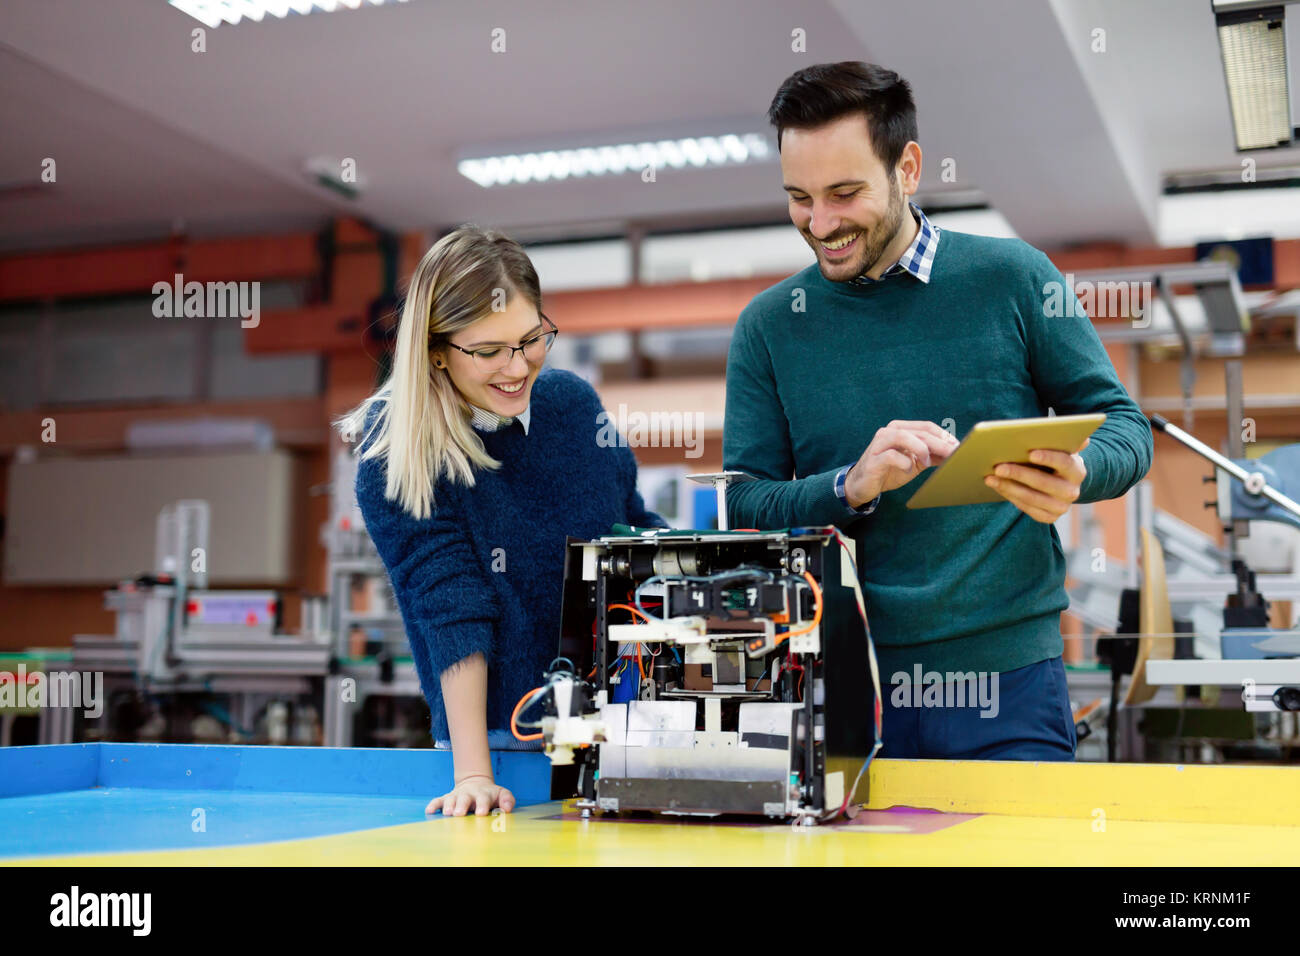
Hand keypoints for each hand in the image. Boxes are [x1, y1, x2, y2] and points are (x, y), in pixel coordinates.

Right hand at [426, 773, 515, 816]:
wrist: (476, 782)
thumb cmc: (490, 794)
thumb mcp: (502, 794)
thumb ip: (507, 800)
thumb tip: (507, 809)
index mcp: (483, 794)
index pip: (483, 799)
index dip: (482, 805)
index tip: (481, 813)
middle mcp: (469, 794)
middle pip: (465, 799)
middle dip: (462, 806)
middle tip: (459, 814)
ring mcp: (457, 796)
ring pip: (451, 799)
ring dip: (448, 806)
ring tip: (447, 813)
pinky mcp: (447, 798)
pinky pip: (438, 800)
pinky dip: (433, 805)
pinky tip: (429, 811)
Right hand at [844, 420, 959, 506]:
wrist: (863, 485)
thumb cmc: (890, 471)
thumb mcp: (914, 462)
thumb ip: (930, 455)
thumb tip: (954, 454)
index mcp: (900, 428)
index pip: (927, 427)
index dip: (944, 436)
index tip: (959, 448)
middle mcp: (889, 432)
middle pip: (920, 432)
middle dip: (940, 444)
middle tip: (954, 455)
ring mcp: (879, 444)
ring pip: (906, 437)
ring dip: (922, 450)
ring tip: (926, 462)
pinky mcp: (873, 459)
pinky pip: (892, 457)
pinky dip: (904, 464)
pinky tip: (907, 471)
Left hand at [984, 438, 1088, 523]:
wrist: (1061, 484)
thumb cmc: (1055, 460)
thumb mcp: (1061, 450)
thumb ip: (1064, 441)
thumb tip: (1082, 439)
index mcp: (1077, 471)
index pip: (1065, 463)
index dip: (1049, 458)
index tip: (1030, 453)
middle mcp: (1072, 492)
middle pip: (1044, 483)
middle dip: (1019, 474)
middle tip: (998, 467)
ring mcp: (1061, 507)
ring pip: (1031, 498)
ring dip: (1008, 487)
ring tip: (990, 478)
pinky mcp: (1049, 517)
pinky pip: (1026, 508)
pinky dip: (1009, 496)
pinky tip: (997, 486)